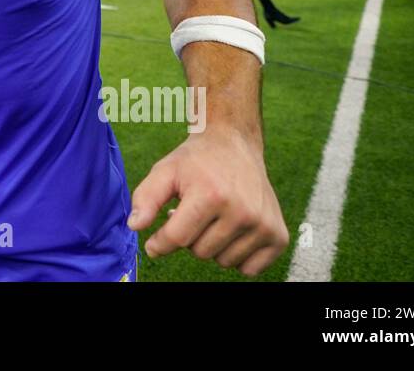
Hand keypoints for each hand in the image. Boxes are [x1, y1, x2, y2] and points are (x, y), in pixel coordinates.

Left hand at [129, 126, 288, 275]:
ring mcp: (263, 225)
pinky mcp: (278, 235)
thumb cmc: (195, 161)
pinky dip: (237, 257)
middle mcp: (242, 211)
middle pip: (199, 252)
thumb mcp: (165, 171)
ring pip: (222, 261)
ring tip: (214, 217)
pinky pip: (250, 269)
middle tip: (195, 212)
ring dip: (213, 245)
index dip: (160, 243)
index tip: (154, 243)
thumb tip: (134, 226)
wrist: (234, 144)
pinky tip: (234, 231)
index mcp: (211, 195)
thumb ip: (146, 198)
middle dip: (190, 236)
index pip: (177, 238)